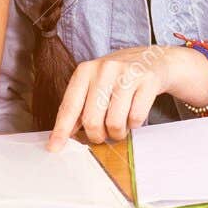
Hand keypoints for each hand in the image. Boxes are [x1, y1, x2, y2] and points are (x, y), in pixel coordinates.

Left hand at [49, 45, 207, 149]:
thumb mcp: (95, 84)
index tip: (54, 147)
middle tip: (103, 134)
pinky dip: (134, 124)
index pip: (70, 106)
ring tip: (120, 125)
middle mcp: (104, 69)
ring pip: (114, 123)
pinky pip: (136, 118)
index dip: (61, 130)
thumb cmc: (119, 77)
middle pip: (92, 120)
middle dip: (97, 136)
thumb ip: (80, 106)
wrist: (154, 59)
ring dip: (117, 133)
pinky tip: (134, 113)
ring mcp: (127, 74)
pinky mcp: (148, 81)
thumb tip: (63, 136)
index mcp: (85, 70)